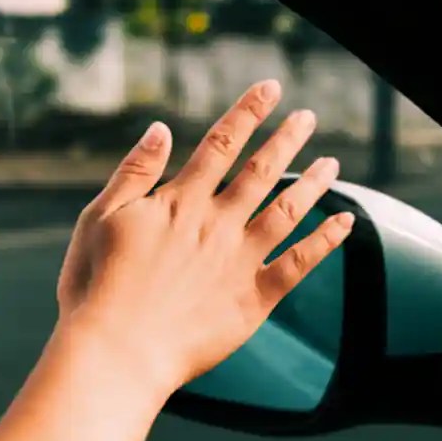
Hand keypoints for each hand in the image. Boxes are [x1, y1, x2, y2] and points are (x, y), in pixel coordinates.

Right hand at [56, 79, 354, 396]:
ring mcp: (239, 260)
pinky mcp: (254, 299)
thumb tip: (160, 128)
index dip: (247, 112)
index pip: (221, 143)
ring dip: (313, 183)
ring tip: (332, 162)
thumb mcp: (100, 218)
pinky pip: (300, 263)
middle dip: (288, 140)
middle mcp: (216, 224)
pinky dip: (326, 240)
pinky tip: (345, 222)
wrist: (117, 352)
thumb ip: (134, 172)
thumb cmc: (96, 288)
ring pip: (287, 210)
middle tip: (308, 118)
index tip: (270, 88)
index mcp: (180, 202)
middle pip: (261, 172)